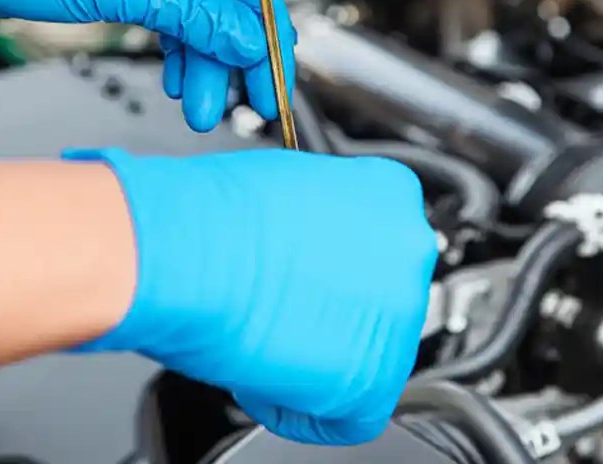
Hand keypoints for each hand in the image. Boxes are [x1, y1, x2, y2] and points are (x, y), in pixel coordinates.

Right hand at [64, 148, 437, 446]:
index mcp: (392, 192)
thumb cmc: (213, 216)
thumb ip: (317, 218)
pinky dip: (301, 408)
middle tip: (280, 308)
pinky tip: (261, 374)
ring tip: (261, 334)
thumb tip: (306, 245)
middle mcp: (411, 248)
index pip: (378, 243)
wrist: (192, 256)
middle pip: (380, 298)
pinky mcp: (376, 379)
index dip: (330, 266)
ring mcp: (402, 315)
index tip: (301, 273)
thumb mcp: (283, 188)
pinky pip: (349, 414)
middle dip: (330, 309)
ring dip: (317, 355)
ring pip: (367, 354)